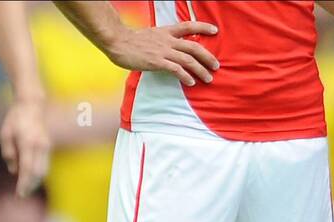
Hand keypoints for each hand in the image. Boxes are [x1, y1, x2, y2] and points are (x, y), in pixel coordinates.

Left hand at [0, 97, 49, 196]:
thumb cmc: (15, 119)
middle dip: (30, 186)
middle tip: (21, 195)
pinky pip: (44, 165)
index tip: (19, 193)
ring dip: (35, 182)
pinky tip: (30, 179)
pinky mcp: (48, 147)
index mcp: (27, 143)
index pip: (27, 169)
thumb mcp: (5, 134)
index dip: (24, 183)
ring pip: (43, 171)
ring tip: (25, 189)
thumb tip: (14, 171)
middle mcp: (40, 146)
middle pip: (38, 173)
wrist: (32, 106)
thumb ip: (9, 153)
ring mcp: (46, 147)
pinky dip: (38, 174)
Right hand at [104, 20, 219, 83]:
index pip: (188, 26)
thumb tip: (172, 49)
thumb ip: (163, 41)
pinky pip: (176, 70)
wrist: (117, 41)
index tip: (215, 30)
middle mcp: (167, 40)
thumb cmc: (131, 41)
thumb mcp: (151, 36)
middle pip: (193, 46)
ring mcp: (163, 51)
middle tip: (216, 66)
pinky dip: (185, 76)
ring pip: (188, 60)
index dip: (203, 27)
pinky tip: (191, 82)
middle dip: (207, 57)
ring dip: (200, 70)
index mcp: (166, 31)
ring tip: (208, 78)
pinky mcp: (157, 62)